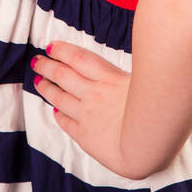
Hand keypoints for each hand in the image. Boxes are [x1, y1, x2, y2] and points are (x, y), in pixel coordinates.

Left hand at [31, 41, 135, 178]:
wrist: (147, 146)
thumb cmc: (155, 111)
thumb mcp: (144, 82)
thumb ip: (130, 74)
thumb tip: (131, 64)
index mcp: (109, 78)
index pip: (79, 58)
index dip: (62, 50)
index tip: (50, 46)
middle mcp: (94, 94)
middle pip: (63, 75)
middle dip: (47, 66)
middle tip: (36, 61)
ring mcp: (87, 115)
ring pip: (59, 97)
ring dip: (47, 88)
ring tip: (38, 81)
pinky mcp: (84, 135)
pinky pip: (66, 122)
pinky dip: (59, 115)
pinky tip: (56, 112)